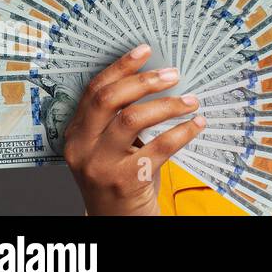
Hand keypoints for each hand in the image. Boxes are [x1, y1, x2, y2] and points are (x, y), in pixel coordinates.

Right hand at [63, 44, 206, 214]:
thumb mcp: (108, 145)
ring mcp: (99, 166)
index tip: (146, 50)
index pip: (95, 90)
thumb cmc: (118, 176)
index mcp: (76, 133)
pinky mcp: (123, 182)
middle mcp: (81, 148)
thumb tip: (158, 77)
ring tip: (191, 101)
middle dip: (144, 81)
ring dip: (167, 105)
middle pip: (109, 100)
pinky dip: (181, 132)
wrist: (116, 221)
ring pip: (132, 120)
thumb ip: (119, 116)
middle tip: (174, 74)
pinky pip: (157, 148)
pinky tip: (196, 125)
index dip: (121, 67)